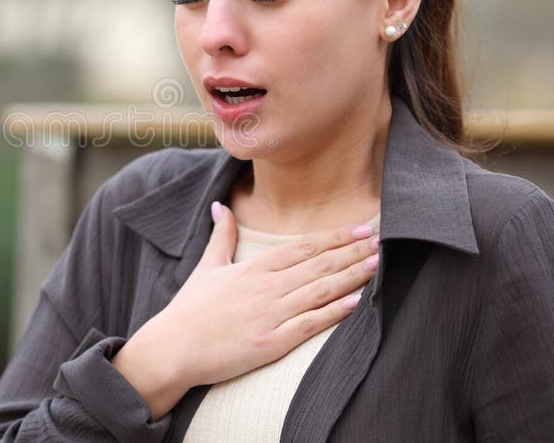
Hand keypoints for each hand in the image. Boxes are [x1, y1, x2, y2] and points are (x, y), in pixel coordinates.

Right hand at [111, 201, 378, 419]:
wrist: (173, 348)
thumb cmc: (189, 309)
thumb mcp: (206, 266)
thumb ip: (221, 236)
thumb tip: (219, 205)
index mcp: (253, 268)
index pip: (303, 247)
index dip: (334, 237)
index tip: (361, 228)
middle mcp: (266, 288)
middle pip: (318, 265)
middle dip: (352, 252)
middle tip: (381, 240)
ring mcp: (270, 315)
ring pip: (319, 291)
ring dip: (351, 276)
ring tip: (377, 265)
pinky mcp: (271, 343)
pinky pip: (309, 325)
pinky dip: (333, 312)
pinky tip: (355, 302)